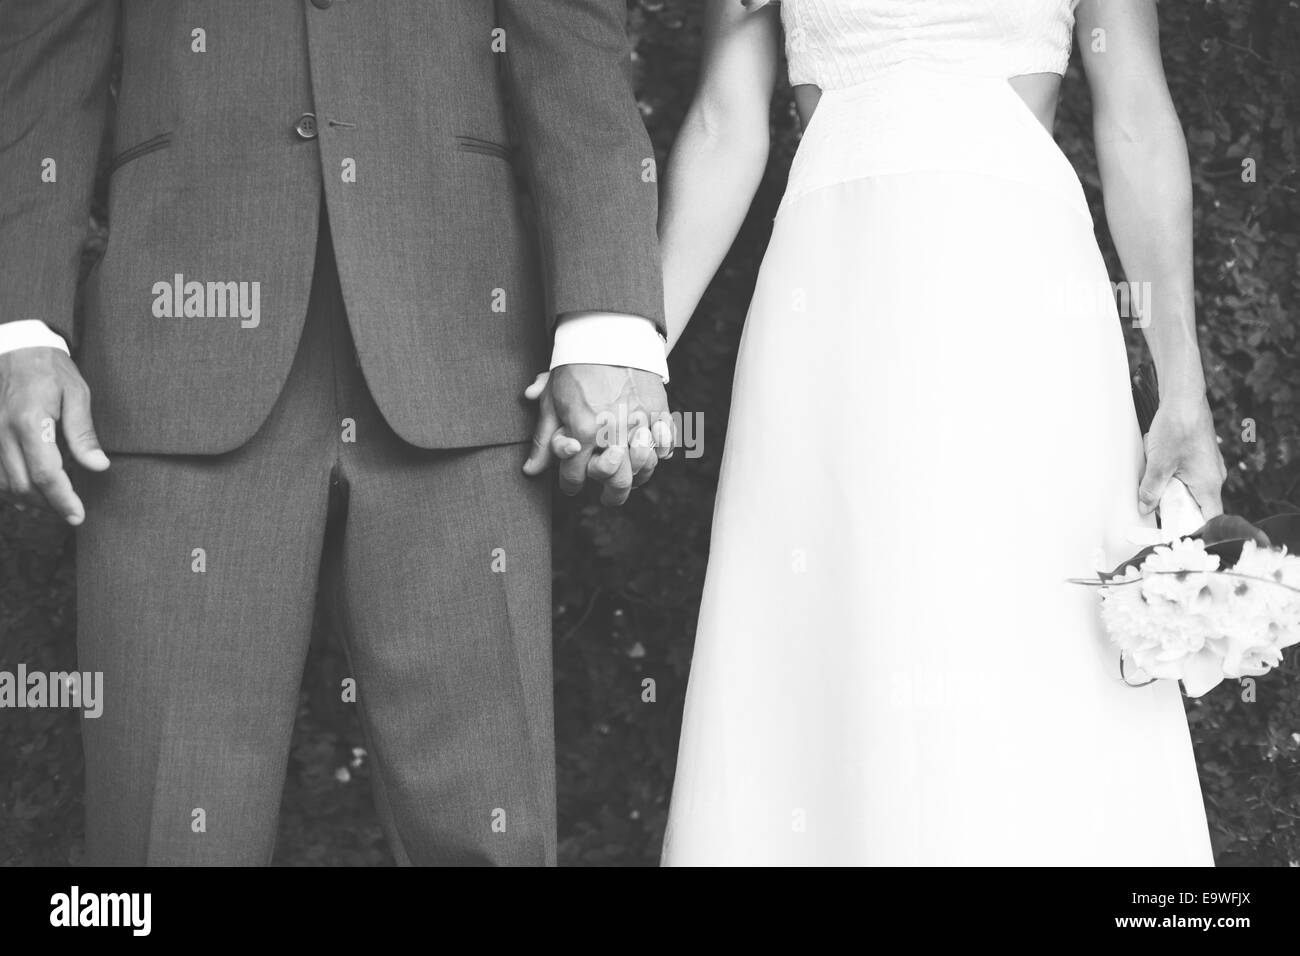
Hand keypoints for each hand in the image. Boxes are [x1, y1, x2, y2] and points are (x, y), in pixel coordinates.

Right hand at [0, 347, 109, 524]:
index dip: (63, 499)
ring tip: (51, 503)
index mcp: (30, 421)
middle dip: (47, 503)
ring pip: (2, 482)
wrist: (16, 347)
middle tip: (70, 510)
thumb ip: (83, 433)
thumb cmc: (51, 369)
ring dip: (26, 498)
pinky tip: (26, 489)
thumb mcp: (77, 394)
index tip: (78, 515)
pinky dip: (8, 486)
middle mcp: (3, 431)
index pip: (46, 473)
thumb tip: (98, 466)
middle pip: (22, 484)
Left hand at [522, 365, 673, 505]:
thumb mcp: (552, 402)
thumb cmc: (574, 369)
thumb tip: (530, 471)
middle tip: (607, 498)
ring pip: (645, 467)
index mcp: (584, 430)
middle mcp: (614, 430)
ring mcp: (640, 421)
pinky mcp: (659, 410)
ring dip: (637, 478)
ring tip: (630, 480)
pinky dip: (659, 452)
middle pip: (617, 481)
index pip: (575, 475)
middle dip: (611, 496)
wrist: (605, 334)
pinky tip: (651, 454)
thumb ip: (545, 440)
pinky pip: (665, 443)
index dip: (570, 485)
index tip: (571, 485)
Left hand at [1138, 396, 1225, 519]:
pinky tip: (1159, 465)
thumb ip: (1152, 489)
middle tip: (1156, 509)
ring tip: (1156, 482)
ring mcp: (1209, 467)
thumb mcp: (1159, 463)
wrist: (1185, 399)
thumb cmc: (1177, 427)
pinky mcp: (1201, 458)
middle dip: (1175, 509)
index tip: (1172, 533)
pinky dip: (1173, 477)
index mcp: (1209, 485)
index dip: (1191, 529)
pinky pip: (1188, 476)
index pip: (1208, 519)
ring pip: (1190, 490)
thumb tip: (1145, 507)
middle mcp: (1214, 478)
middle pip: (1197, 506)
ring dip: (1172, 490)